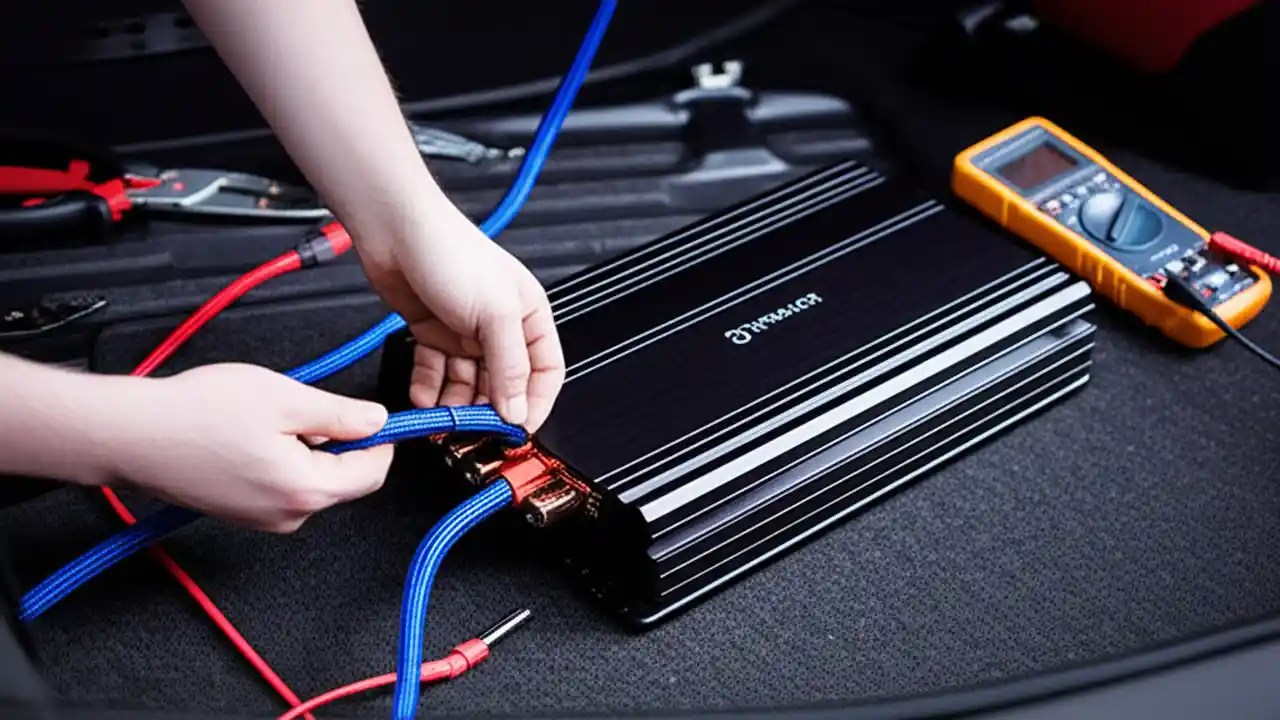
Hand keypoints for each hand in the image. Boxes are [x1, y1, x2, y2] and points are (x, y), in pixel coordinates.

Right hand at [108, 364, 392, 532]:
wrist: (132, 434)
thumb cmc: (195, 415)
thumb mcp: (285, 398)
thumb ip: (340, 414)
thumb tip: (378, 421)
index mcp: (305, 489)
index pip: (373, 473)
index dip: (382, 440)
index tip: (377, 416)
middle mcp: (288, 515)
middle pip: (344, 479)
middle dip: (339, 442)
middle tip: (308, 408)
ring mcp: (264, 518)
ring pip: (313, 480)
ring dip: (308, 448)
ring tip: (269, 419)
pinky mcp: (243, 512)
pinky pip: (283, 485)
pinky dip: (282, 458)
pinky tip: (251, 436)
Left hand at [356, 204, 564, 430]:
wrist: (396, 230)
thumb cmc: (451, 252)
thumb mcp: (495, 315)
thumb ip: (510, 366)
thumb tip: (517, 409)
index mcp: (529, 317)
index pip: (544, 372)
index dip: (535, 403)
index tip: (518, 430)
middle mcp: (500, 328)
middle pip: (503, 383)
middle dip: (488, 407)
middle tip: (474, 428)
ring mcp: (465, 332)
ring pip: (468, 383)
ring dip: (456, 402)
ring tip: (443, 414)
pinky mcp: (434, 333)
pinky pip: (436, 372)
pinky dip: (429, 387)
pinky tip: (423, 395)